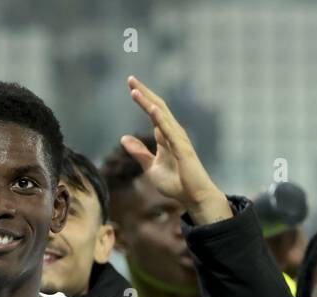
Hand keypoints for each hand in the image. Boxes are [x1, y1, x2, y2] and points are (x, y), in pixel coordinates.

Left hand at [120, 76, 228, 223]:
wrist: (192, 197)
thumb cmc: (176, 183)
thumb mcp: (151, 167)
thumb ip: (139, 153)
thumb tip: (124, 138)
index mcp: (165, 137)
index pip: (153, 112)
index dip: (142, 99)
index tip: (131, 86)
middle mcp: (173, 133)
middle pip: (157, 107)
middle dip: (144, 93)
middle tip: (130, 79)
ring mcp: (178, 140)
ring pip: (162, 115)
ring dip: (148, 102)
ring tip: (135, 90)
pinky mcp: (182, 149)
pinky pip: (169, 131)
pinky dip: (161, 119)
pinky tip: (152, 108)